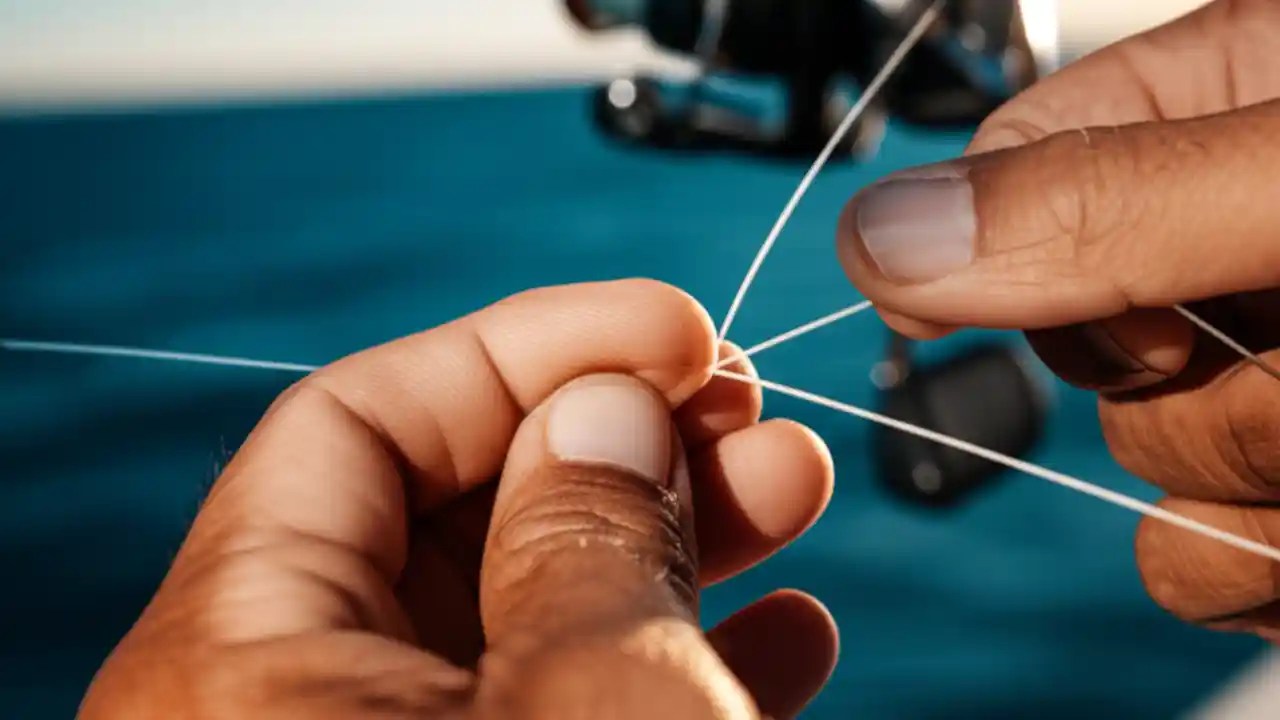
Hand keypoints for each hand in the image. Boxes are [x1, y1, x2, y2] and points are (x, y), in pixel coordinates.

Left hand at [79, 280, 836, 718]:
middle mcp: (287, 715)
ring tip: (788, 490)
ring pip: (527, 615)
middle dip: (622, 440)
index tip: (671, 327)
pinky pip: (562, 712)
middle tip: (749, 408)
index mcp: (243, 670)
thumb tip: (602, 408)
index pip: (357, 425)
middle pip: (457, 514)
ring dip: (671, 545)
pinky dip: (668, 665)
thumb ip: (584, 540)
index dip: (525, 351)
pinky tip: (782, 640)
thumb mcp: (583, 707)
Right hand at [836, 0, 1279, 637]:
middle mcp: (1215, 233)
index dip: (1030, 265)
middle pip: (1064, 341)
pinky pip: (1188, 553)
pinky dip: (1258, 563)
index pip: (995, 178)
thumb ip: (1102, 202)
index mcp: (1205, 104)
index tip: (1156, 312)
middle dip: (1180, 389)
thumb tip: (873, 239)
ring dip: (1243, 487)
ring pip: (1130, 462)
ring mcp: (1254, 365)